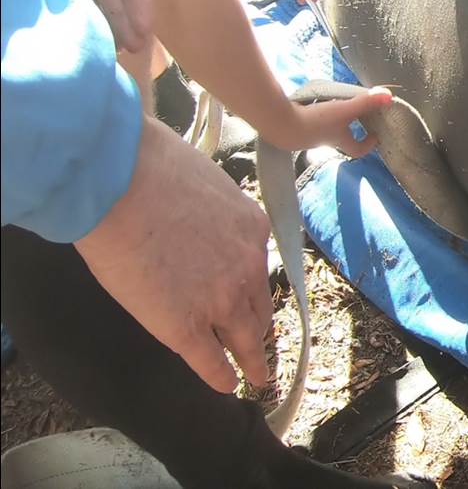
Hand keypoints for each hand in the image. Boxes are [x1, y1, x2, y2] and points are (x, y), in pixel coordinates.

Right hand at [74, 119, 273, 392]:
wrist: (122, 182)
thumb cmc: (152, 168)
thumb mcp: (207, 183)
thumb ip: (213, 210)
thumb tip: (201, 216)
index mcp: (253, 229)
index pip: (255, 266)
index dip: (249, 283)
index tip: (247, 295)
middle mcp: (248, 267)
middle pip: (259, 305)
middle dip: (259, 324)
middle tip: (258, 341)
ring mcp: (220, 301)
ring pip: (245, 338)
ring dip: (252, 359)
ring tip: (256, 374)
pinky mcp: (186, 327)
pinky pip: (212, 362)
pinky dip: (223, 377)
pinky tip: (227, 386)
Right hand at [264, 87, 393, 154]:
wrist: (279, 125)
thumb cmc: (316, 121)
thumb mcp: (344, 109)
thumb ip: (365, 102)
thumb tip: (389, 96)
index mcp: (339, 139)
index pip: (357, 150)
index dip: (368, 145)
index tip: (375, 136)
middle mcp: (324, 141)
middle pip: (340, 138)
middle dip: (349, 128)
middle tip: (356, 114)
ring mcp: (306, 137)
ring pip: (322, 131)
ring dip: (329, 120)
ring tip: (333, 105)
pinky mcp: (292, 129)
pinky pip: (306, 123)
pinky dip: (311, 115)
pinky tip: (309, 103)